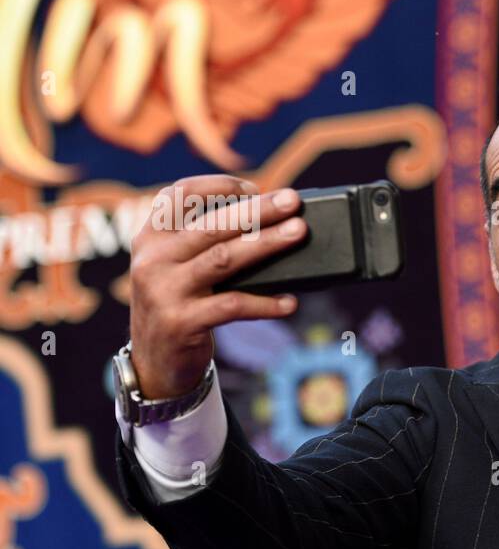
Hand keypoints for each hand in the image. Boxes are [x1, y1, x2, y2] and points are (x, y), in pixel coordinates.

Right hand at [129, 174, 303, 398]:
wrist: (154, 363)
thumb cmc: (179, 305)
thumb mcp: (177, 269)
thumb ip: (205, 244)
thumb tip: (270, 221)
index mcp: (150, 237)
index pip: (179, 195)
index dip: (217, 186)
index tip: (255, 188)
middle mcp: (153, 259)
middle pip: (212, 225)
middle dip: (258, 210)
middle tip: (293, 201)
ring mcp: (164, 291)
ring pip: (224, 258)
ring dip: (266, 243)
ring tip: (298, 233)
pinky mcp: (181, 322)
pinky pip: (232, 306)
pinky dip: (265, 303)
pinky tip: (290, 302)